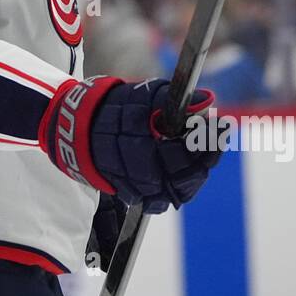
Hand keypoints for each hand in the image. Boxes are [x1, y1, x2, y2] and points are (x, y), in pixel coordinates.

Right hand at [39, 76, 220, 213]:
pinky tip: (181, 172)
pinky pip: (160, 200)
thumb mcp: (140, 96)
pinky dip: (175, 187)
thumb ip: (171, 99)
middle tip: (214, 138)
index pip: (186, 151)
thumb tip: (205, 101)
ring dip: (193, 174)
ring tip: (200, 155)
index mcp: (143, 146)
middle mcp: (141, 172)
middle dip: (204, 157)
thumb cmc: (111, 108)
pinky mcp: (132, 195)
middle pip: (187, 176)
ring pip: (178, 191)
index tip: (221, 126)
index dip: (208, 140)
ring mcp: (136, 187)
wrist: (75, 129)